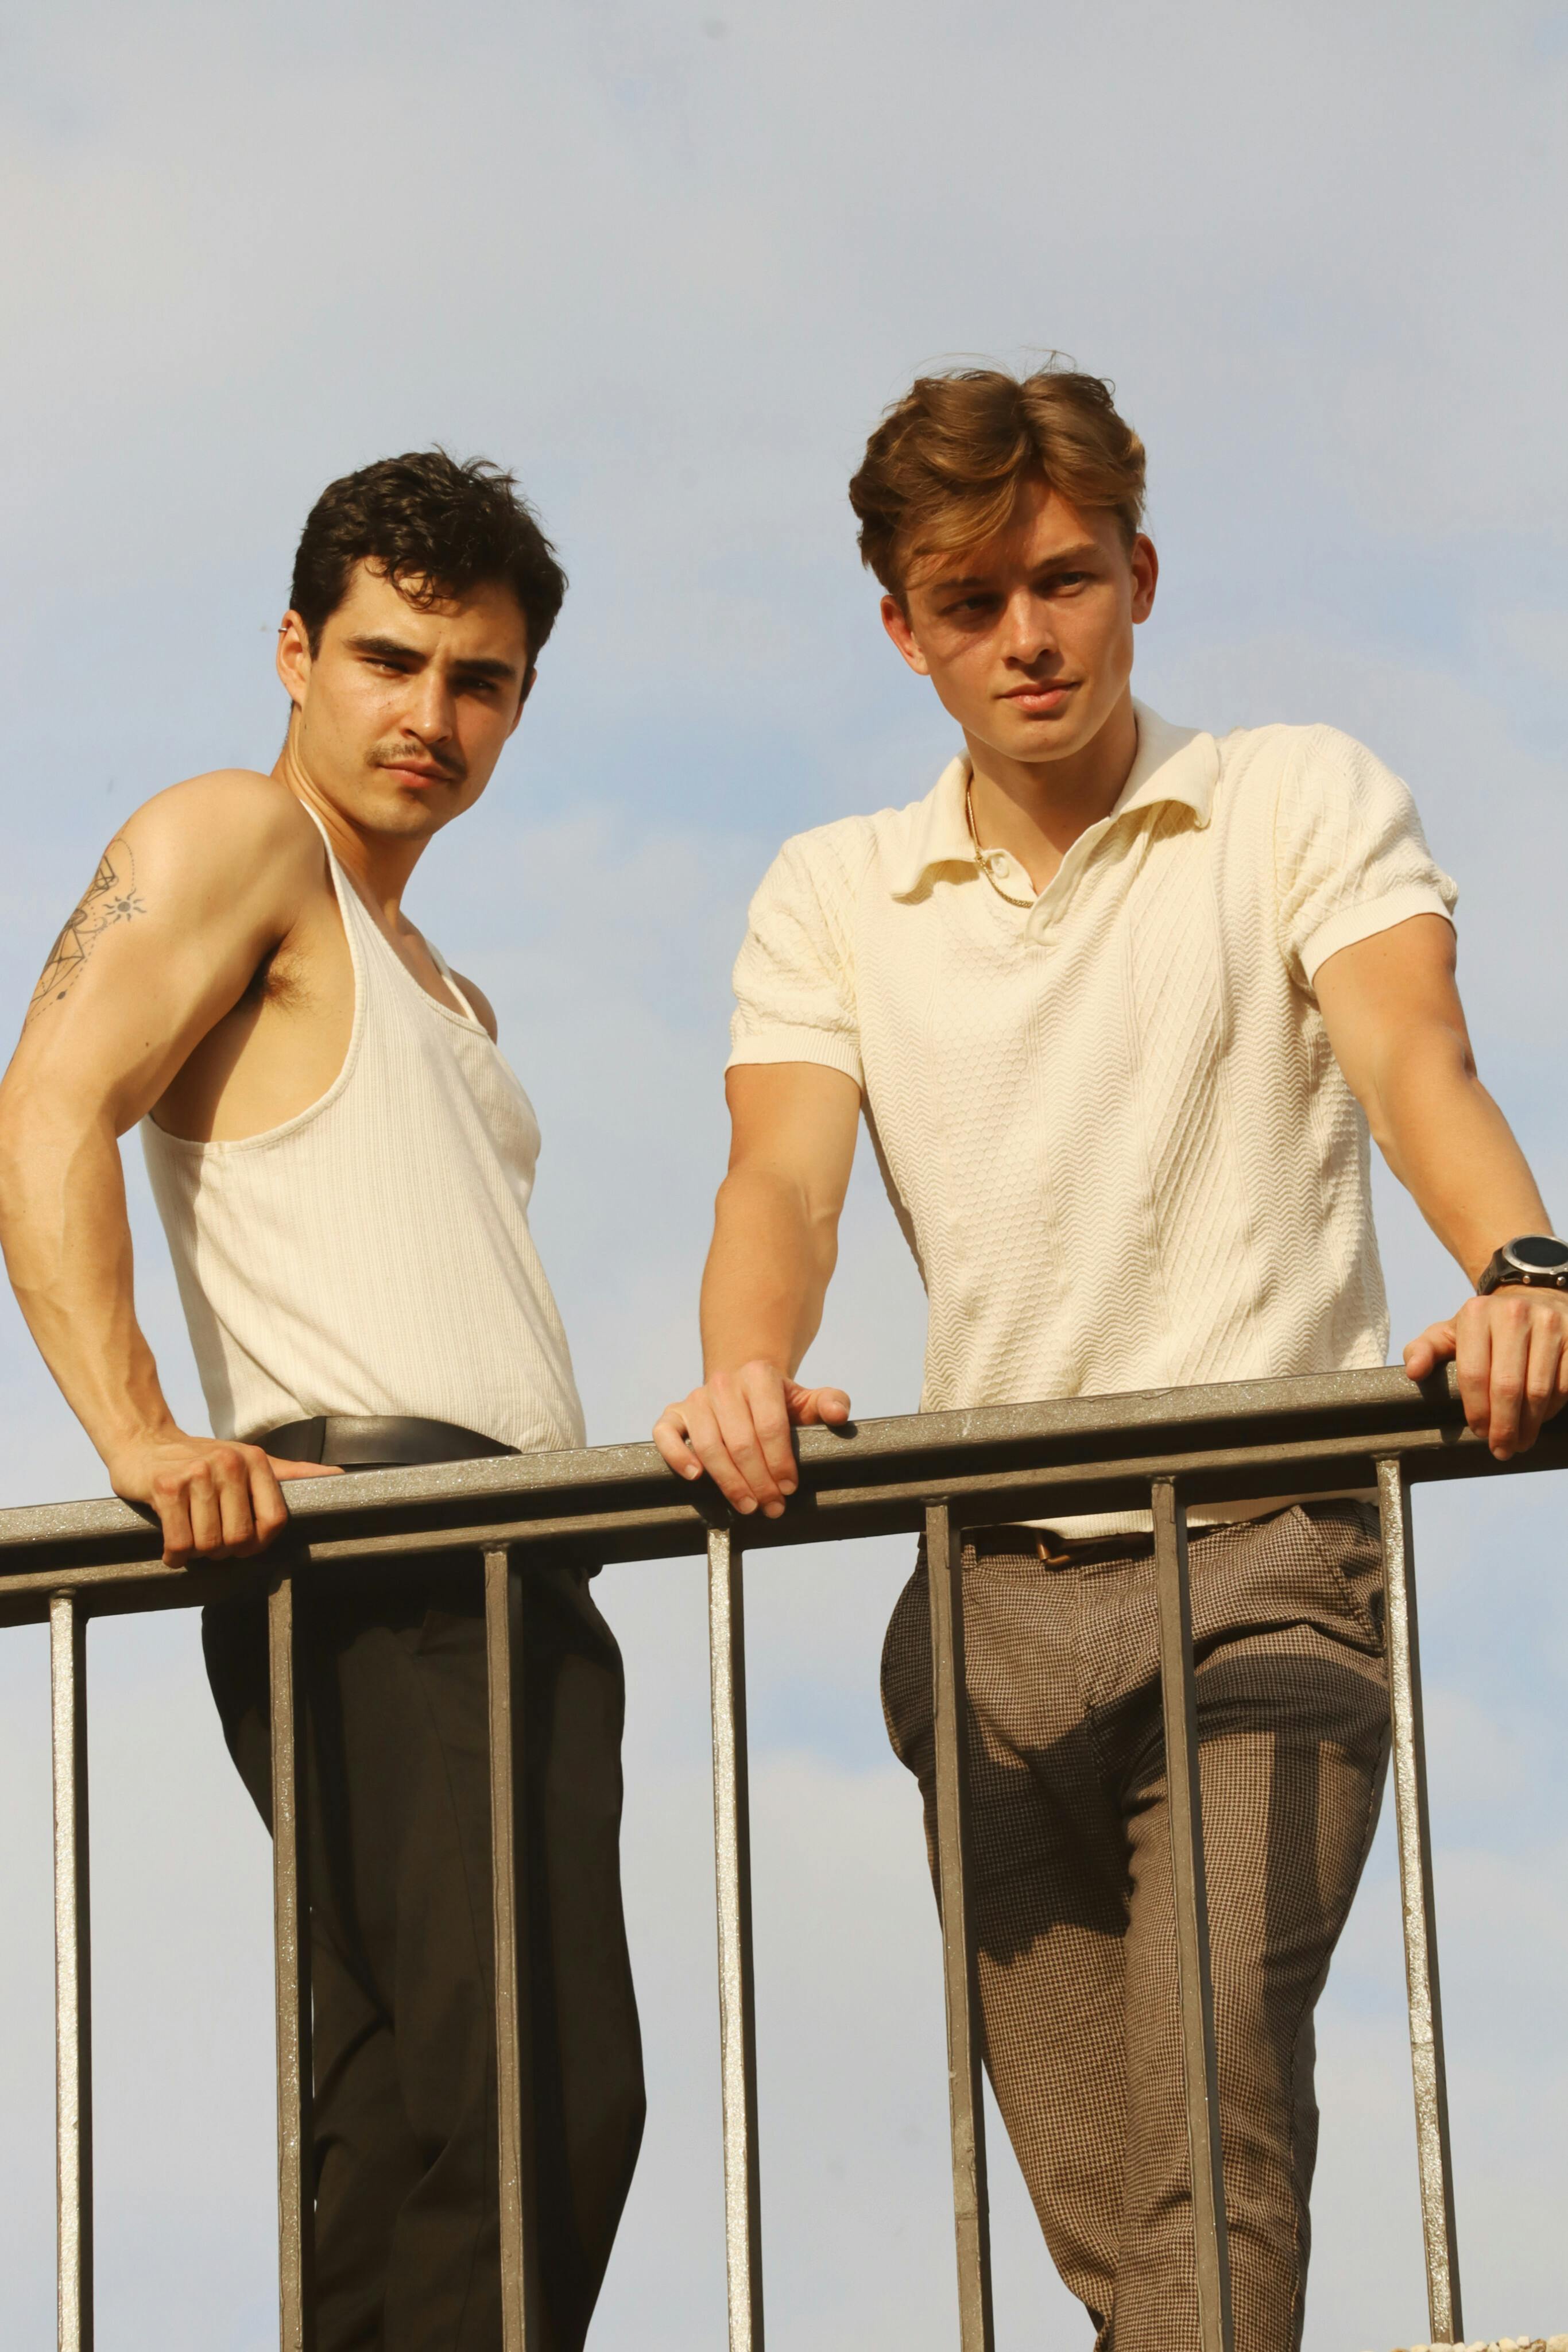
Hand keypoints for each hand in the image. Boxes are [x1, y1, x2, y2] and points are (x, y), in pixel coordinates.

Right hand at [106, 1430, 341, 1565]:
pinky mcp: (166, 1488)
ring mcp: (196, 1475)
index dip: (259, 1543)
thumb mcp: (249, 1460)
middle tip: (211, 1540)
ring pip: (208, 1544)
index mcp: (255, 1461)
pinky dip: (174, 1556)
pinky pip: (179, 1544)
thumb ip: (291, 1472)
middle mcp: (228, 1464)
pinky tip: (172, 1549)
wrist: (144, 1442)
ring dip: (197, 1553)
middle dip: (224, 1551)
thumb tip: (339, 1475)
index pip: (274, 1521)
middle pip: (239, 1539)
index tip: (244, 1542)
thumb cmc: (200, 1458)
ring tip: (191, 1537)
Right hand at [653, 1361, 850, 1518]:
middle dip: (759, 1481)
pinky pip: (666, 1434)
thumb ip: (829, 1402)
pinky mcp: (674, 1413)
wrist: (740, 1384)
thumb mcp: (805, 1399)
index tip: (790, 1487)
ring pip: (709, 1445)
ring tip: (747, 1505)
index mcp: (758, 1376)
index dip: (781, 1461)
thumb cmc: (775, 1401)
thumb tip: (839, 1414)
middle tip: (772, 1506)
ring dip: (729, 1482)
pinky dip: (677, 1456)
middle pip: (741, 1441)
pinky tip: (696, 1477)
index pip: (770, 1424)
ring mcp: (695, 1399)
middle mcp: (723, 1384)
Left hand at [1403, 1289, 1567, 1459]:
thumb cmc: (1485, 1327)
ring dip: (1529, 1425)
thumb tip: (1414, 1372)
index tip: (1479, 1432)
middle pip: (1507, 1387)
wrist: (1533, 1298)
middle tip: (1501, 1449)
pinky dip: (1552, 1409)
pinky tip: (1539, 1419)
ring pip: (1538, 1390)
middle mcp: (1514, 1314)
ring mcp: (1549, 1324)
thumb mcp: (1450, 1332)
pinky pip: (1564, 1385)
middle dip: (1503, 1426)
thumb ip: (1424, 1350)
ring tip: (1520, 1442)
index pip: (1473, 1374)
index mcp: (1477, 1313)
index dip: (1476, 1410)